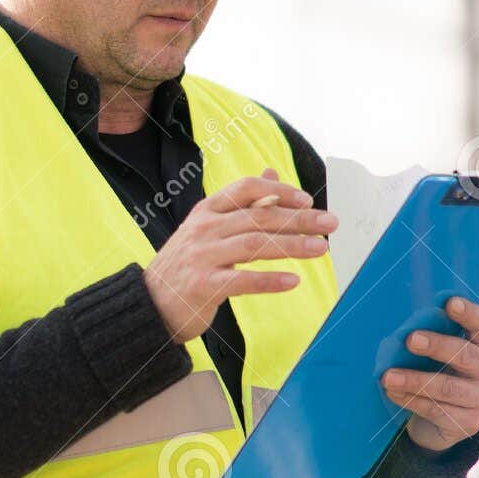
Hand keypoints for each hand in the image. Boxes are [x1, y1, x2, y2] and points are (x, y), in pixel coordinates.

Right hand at [142, 167, 336, 343]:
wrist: (148, 302)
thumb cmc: (186, 265)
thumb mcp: (209, 228)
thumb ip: (242, 203)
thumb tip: (271, 174)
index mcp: (208, 210)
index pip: (247, 188)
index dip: (280, 190)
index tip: (308, 199)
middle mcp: (205, 228)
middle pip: (259, 216)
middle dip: (299, 218)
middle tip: (330, 223)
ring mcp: (203, 256)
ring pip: (255, 245)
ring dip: (292, 245)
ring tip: (321, 249)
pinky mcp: (202, 286)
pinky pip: (242, 280)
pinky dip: (269, 281)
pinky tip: (292, 281)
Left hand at [381, 296, 478, 453]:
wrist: (453, 417)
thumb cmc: (447, 370)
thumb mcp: (450, 351)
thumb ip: (441, 333)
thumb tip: (409, 319)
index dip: (467, 313)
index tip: (448, 302)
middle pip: (465, 356)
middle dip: (437, 346)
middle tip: (410, 339)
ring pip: (447, 388)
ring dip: (414, 380)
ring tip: (388, 376)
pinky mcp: (469, 423)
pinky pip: (436, 410)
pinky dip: (411, 400)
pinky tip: (393, 392)